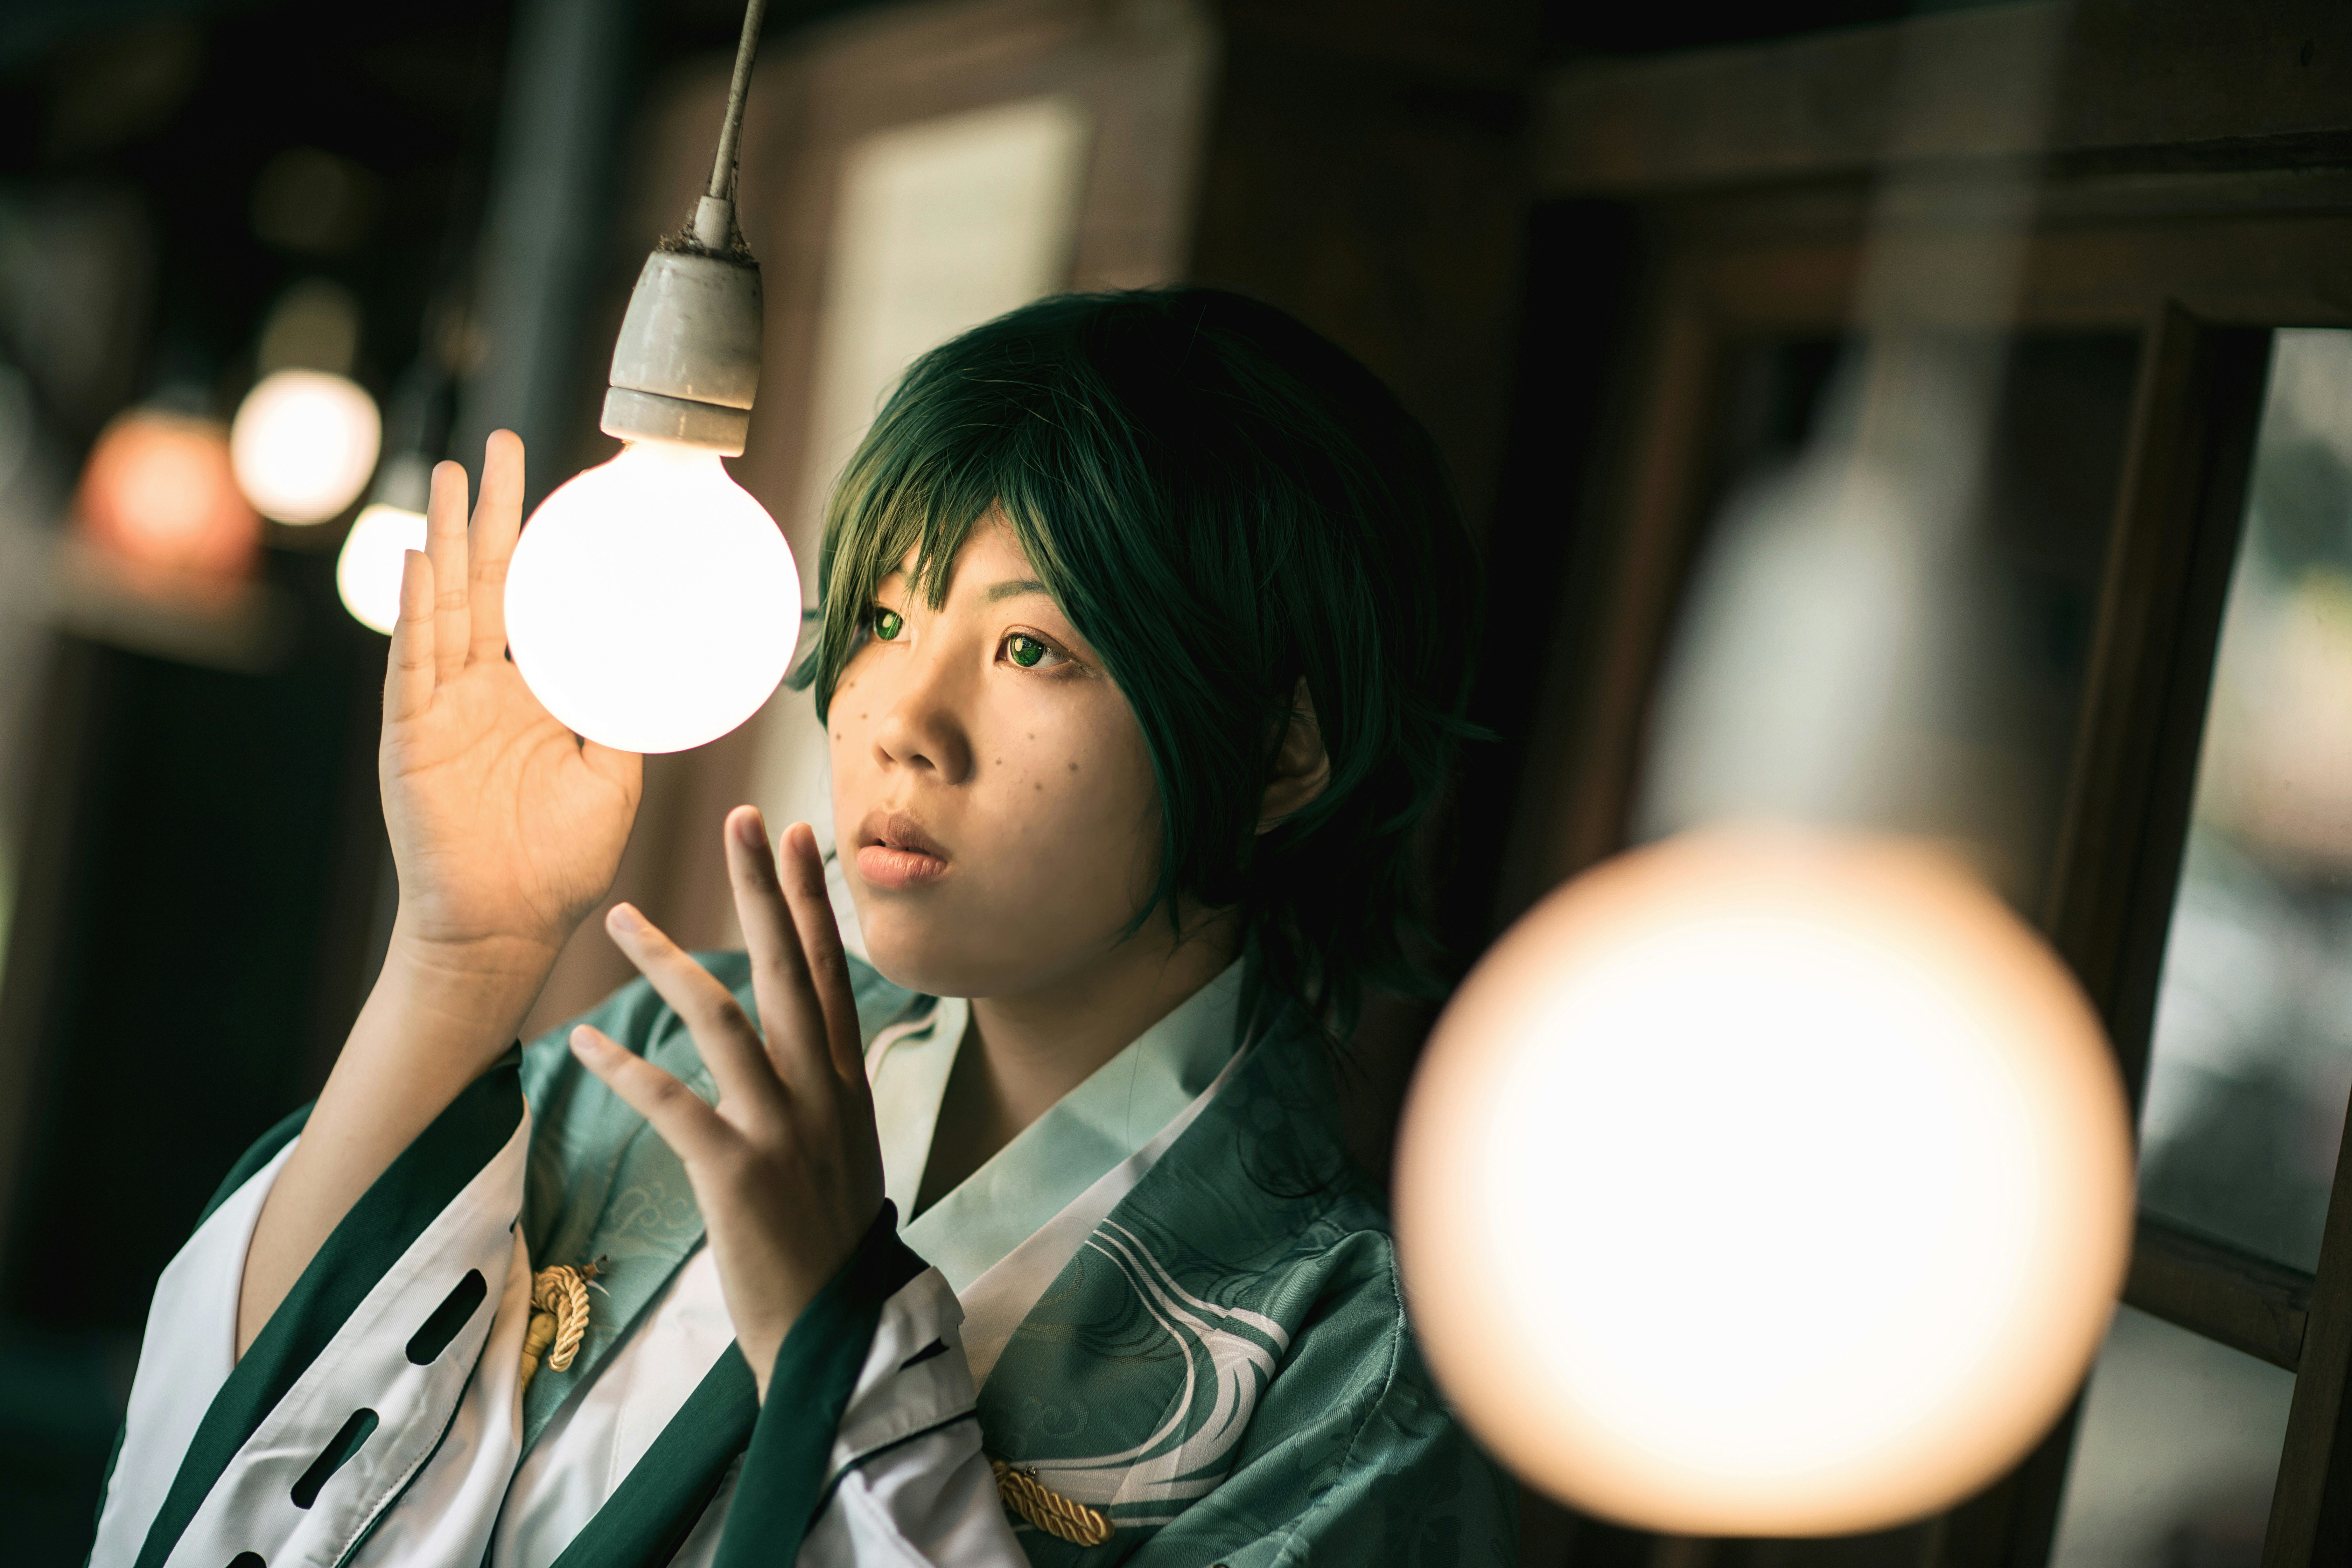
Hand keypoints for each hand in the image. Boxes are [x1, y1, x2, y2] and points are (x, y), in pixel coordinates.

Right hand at [384, 432, 641, 972]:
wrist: (506, 925)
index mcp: (536, 696)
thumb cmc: (560, 862)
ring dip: (448, 536)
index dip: (547, 551)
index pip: (540, 605)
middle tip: (502, 446)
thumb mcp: (611, 776)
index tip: (565, 494)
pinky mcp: (411, 732)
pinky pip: (413, 659)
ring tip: (454, 473)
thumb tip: (665, 660)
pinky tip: (420, 558)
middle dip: (493, 513)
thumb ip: (625, 714)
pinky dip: (416, 609)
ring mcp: (444, 706)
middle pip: (488, 581)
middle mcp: (486, 689)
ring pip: (445, 602)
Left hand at [569, 809, 885, 1396]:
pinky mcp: (737, 1172)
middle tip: (740, 818)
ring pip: (726, 1018)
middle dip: (763, 889)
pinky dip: (627, 1069)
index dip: (812, 899)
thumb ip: (822, 1087)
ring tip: (624, 917)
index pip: (831, 969)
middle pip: (792, 968)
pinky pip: (674, 1103)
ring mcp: (783, 1128)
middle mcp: (821, 1089)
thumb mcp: (845, 1146)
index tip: (795, 834)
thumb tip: (802, 1042)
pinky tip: (585, 1042)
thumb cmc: (828, 1238)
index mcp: (845, 1080)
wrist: (838, 1328)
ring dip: (672, 961)